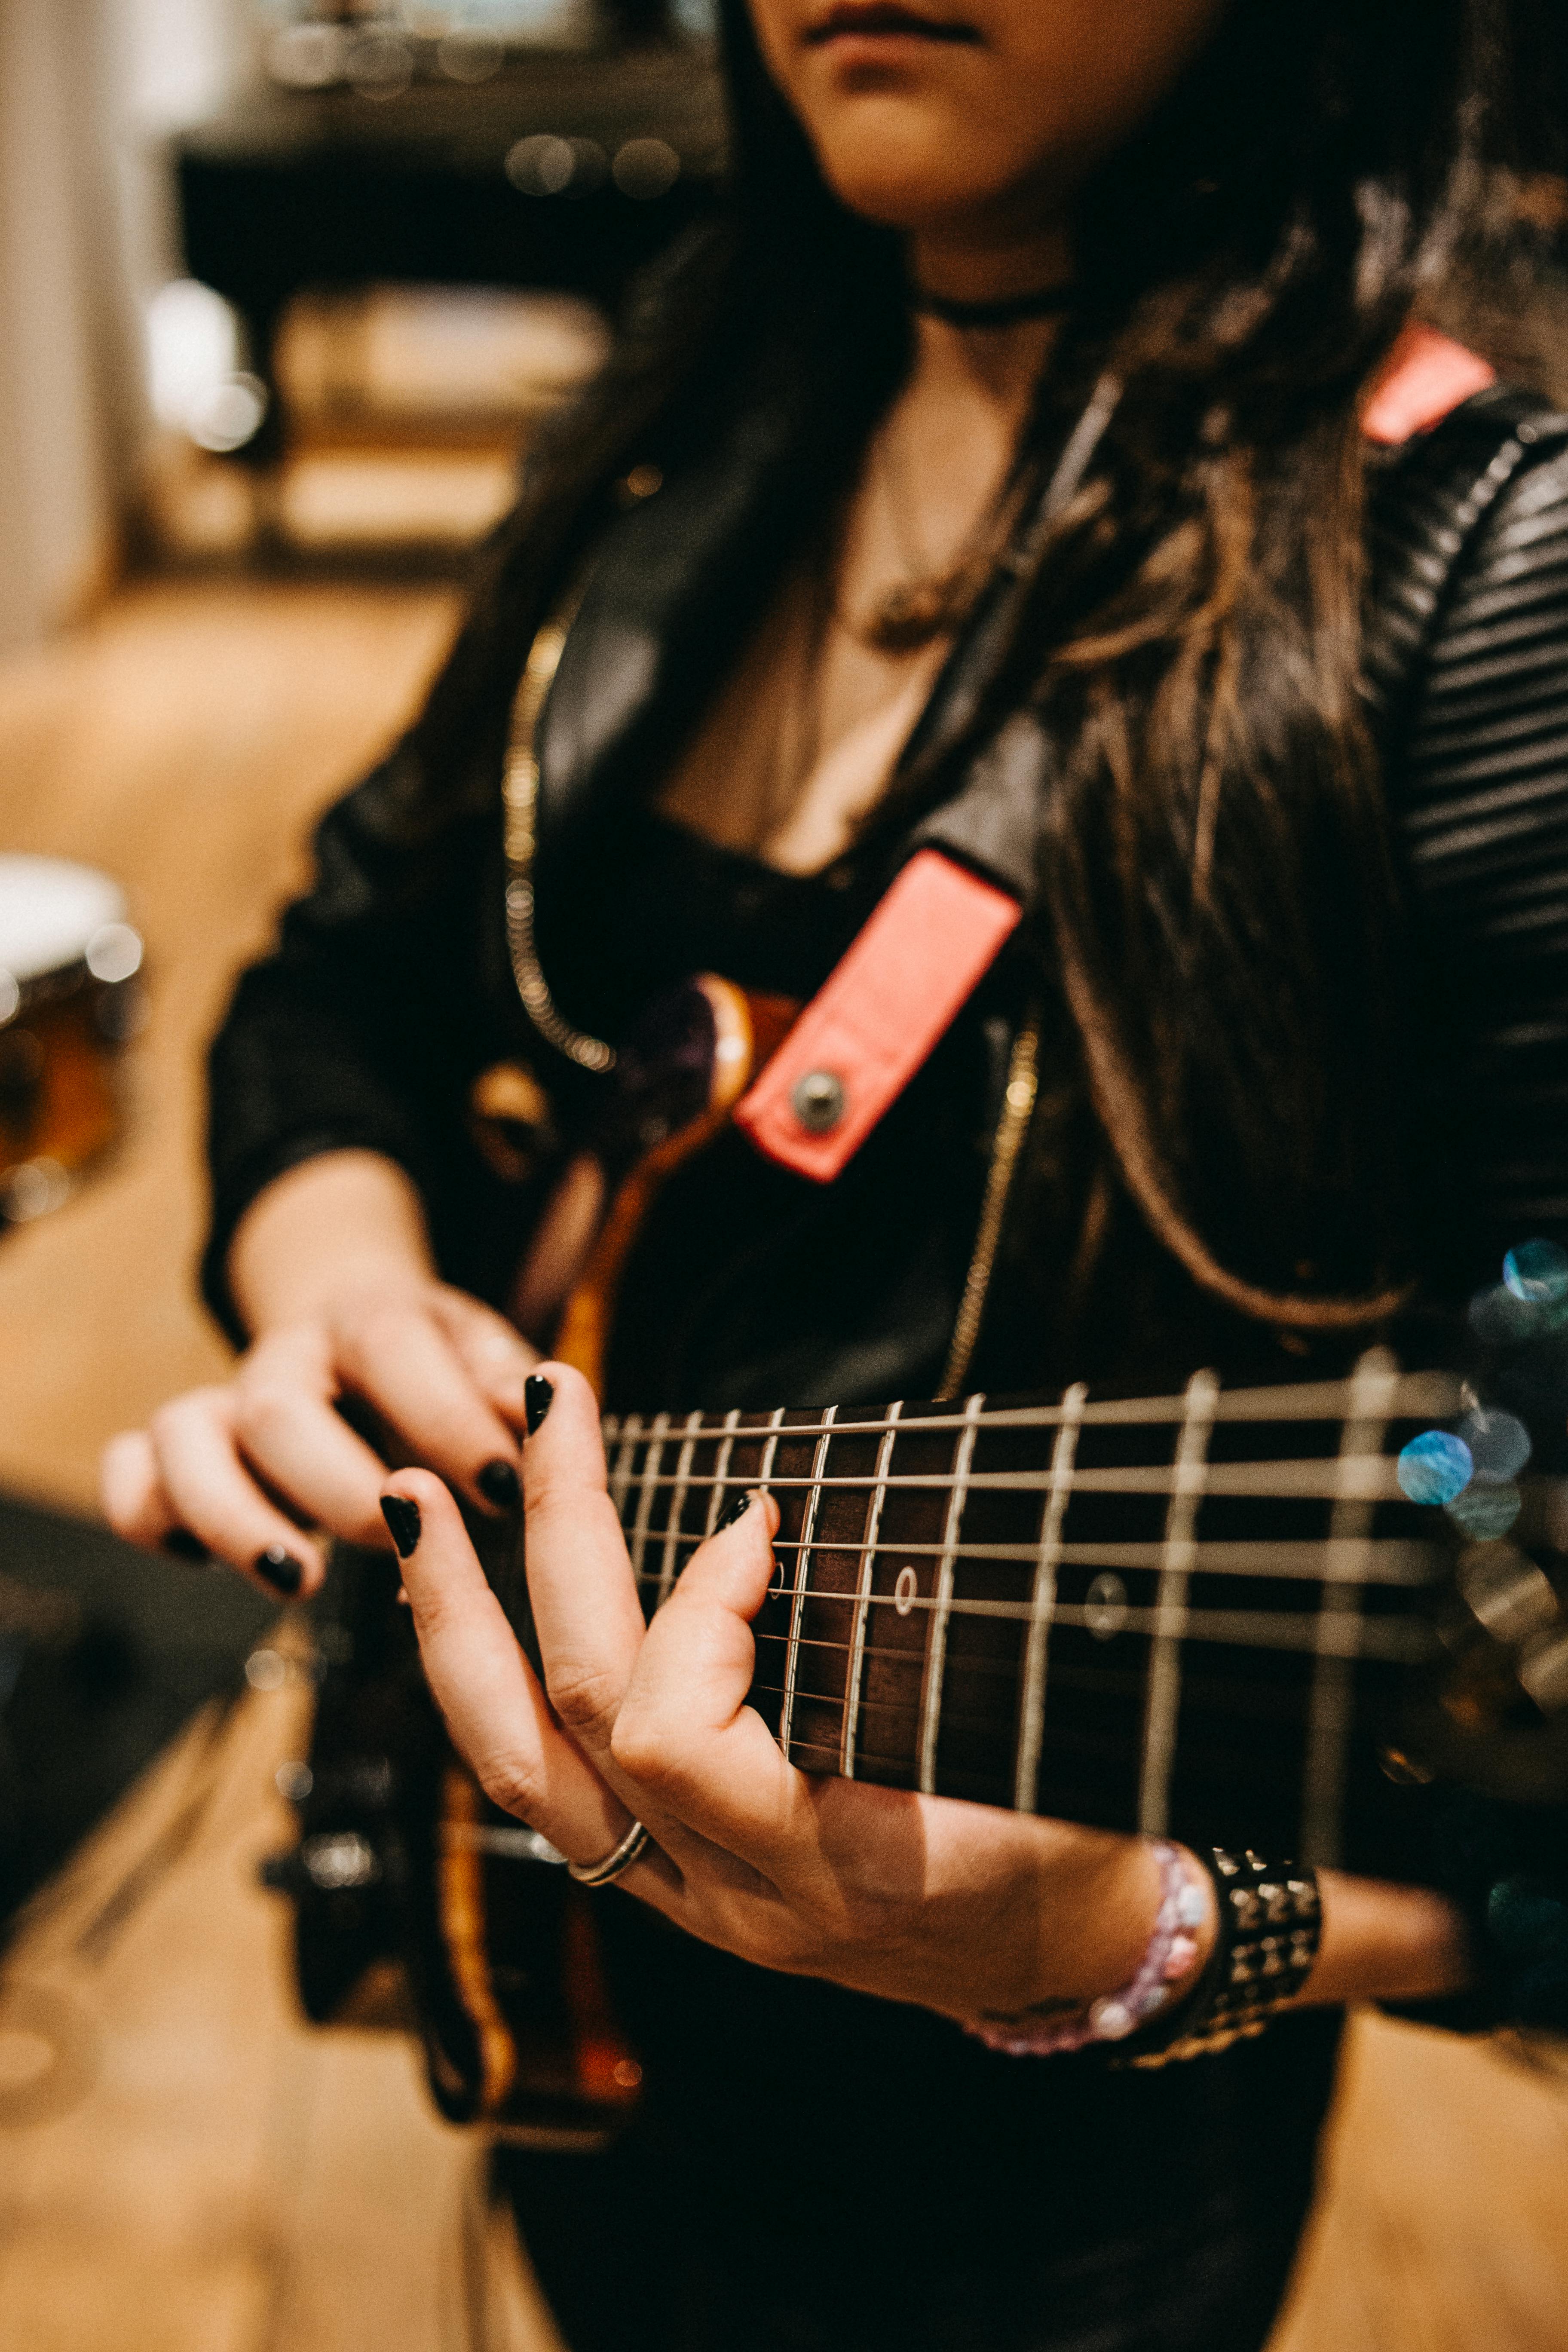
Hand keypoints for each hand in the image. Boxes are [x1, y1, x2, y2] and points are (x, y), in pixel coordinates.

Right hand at [100, 1275, 538, 1597]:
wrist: (358, 1333)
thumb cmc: (437, 1366)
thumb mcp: (486, 1355)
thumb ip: (510, 1384)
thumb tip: (551, 1406)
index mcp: (371, 1318)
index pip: (393, 1348)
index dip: (445, 1417)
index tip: (501, 1487)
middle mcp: (287, 1355)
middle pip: (277, 1407)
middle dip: (337, 1485)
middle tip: (397, 1541)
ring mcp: (223, 1400)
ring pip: (182, 1436)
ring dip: (234, 1516)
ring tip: (301, 1578)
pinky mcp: (178, 1448)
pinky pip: (129, 1475)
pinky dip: (150, 1518)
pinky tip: (205, 1566)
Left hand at [391, 1360, 1177, 2029]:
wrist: (1063, 1954)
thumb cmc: (1066, 1829)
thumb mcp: (1024, 1739)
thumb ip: (909, 1650)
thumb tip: (776, 1527)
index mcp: (827, 1860)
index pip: (674, 1733)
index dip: (699, 1600)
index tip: (761, 1515)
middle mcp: (731, 1894)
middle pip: (572, 1722)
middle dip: (544, 1548)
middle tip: (547, 1408)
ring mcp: (687, 1899)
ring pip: (515, 1771)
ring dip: (458, 1626)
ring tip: (420, 1508)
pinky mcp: (671, 1886)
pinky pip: (544, 1791)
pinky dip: (494, 1688)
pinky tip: (471, 1607)